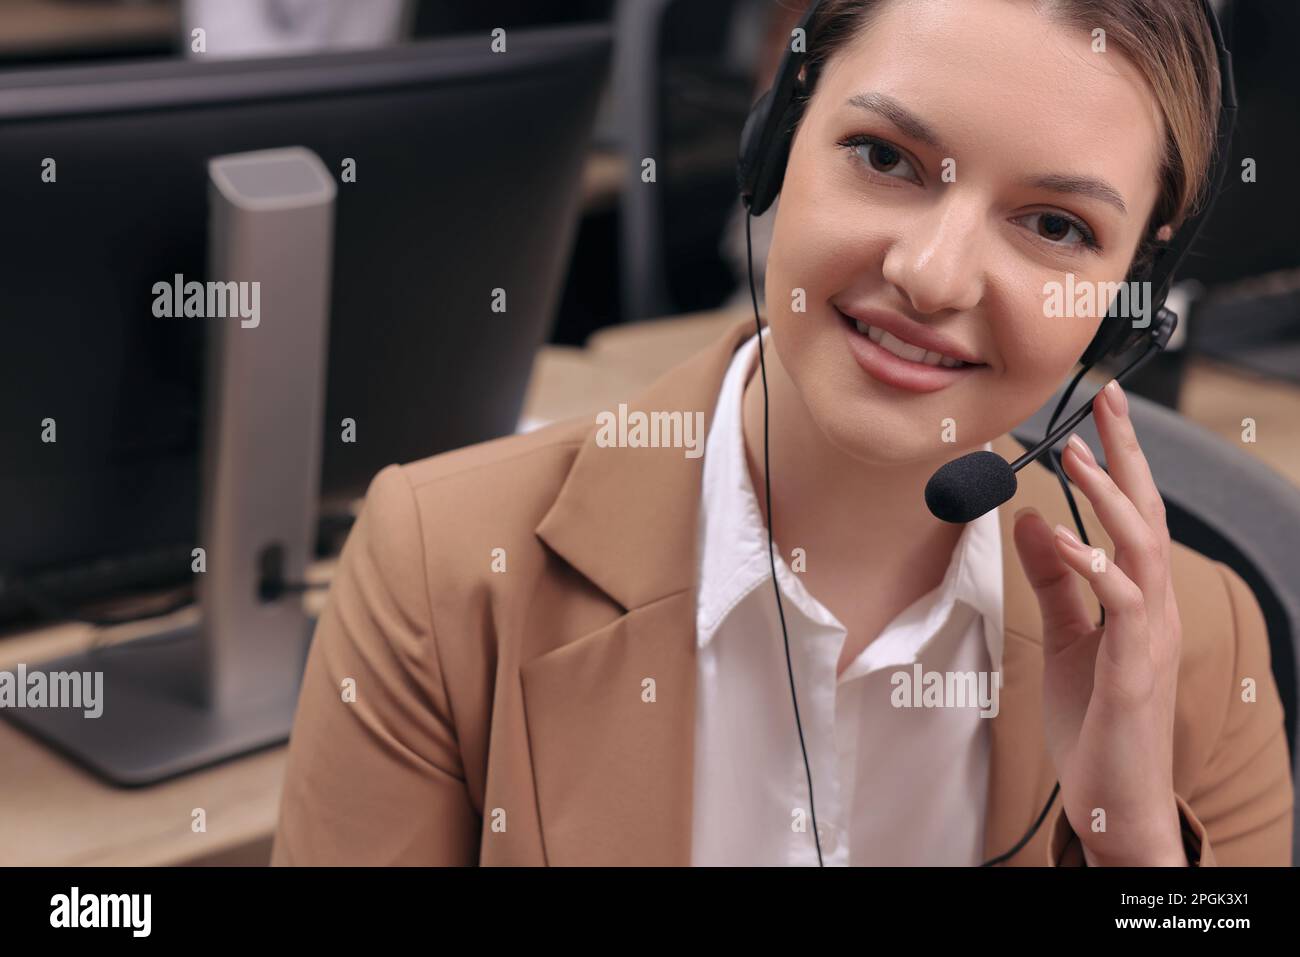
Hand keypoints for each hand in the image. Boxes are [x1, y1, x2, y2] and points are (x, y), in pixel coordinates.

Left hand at [1012, 380, 1186, 865]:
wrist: (1115, 797)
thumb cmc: (1096, 719)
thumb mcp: (1069, 637)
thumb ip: (1055, 581)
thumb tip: (1031, 519)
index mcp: (1139, 595)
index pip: (1133, 512)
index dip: (1118, 460)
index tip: (1099, 410)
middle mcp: (1155, 605)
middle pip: (1148, 513)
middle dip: (1127, 454)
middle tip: (1106, 397)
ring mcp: (1150, 637)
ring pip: (1143, 548)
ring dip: (1110, 498)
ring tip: (1077, 453)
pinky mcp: (1134, 669)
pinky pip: (1125, 605)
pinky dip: (1097, 566)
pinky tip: (1066, 539)